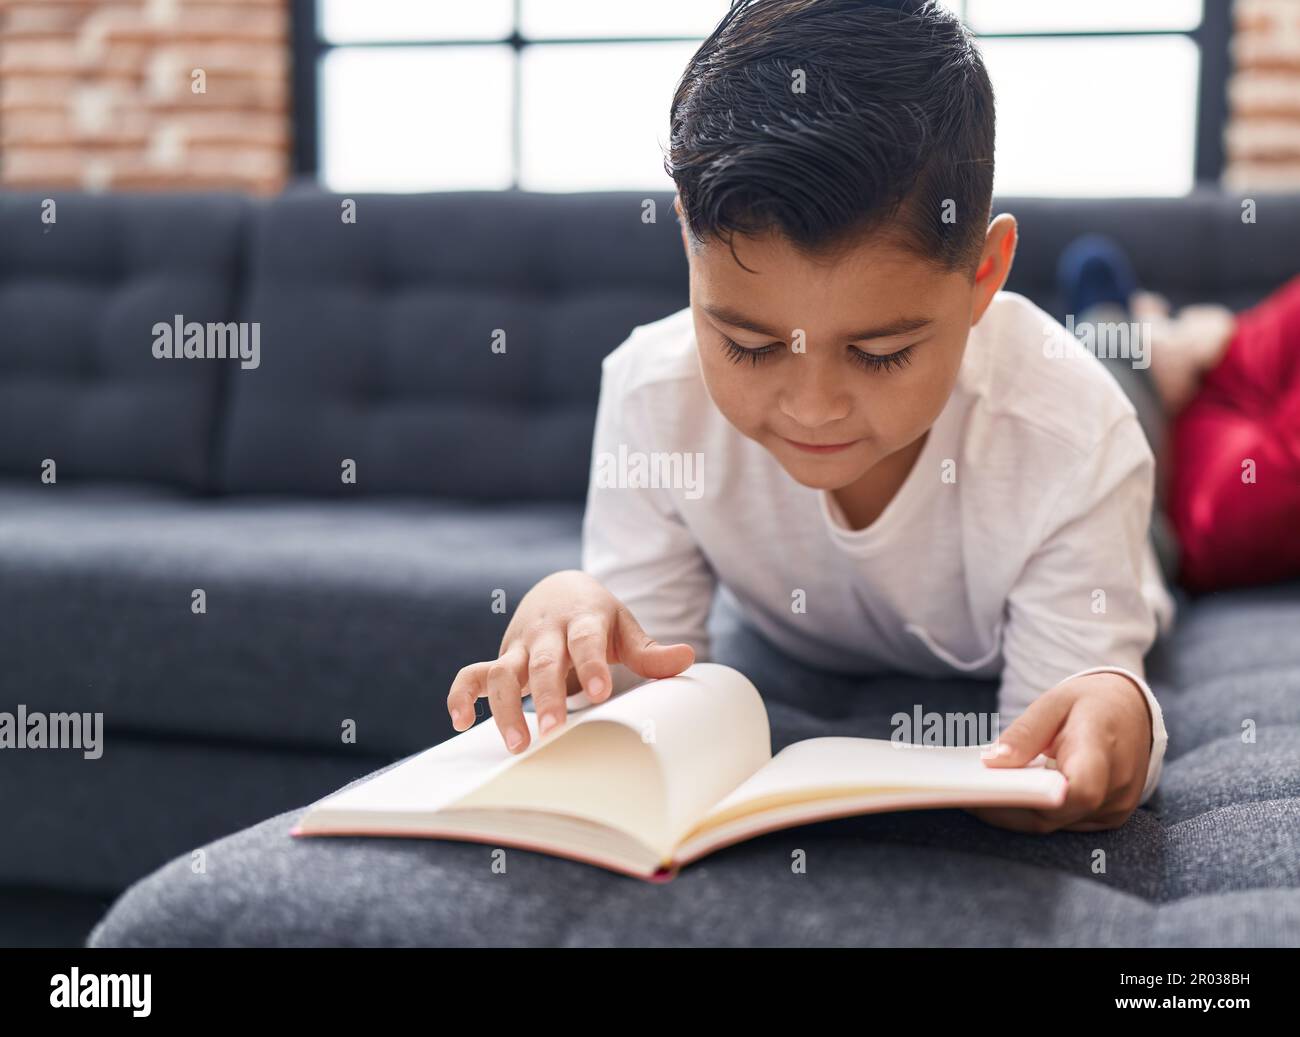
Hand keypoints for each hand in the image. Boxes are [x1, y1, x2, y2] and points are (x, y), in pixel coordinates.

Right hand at [445, 569, 694, 753]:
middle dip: (545, 696)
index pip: (585, 640)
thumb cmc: (597, 618)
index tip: (600, 692)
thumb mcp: (624, 628)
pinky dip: (461, 695)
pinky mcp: (499, 658)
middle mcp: (546, 632)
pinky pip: (471, 675)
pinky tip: (461, 722)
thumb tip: (687, 658)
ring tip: (517, 744)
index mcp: (582, 619)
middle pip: (543, 663)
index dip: (591, 665)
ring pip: (501, 672)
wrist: (559, 591)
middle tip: (551, 731)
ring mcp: (519, 646)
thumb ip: (650, 650)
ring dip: (505, 708)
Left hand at [968, 671, 1152, 831]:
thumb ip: (1024, 734)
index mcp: (1103, 751)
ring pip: (1055, 824)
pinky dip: (1033, 812)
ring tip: (976, 792)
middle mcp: (1116, 788)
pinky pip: (1063, 823)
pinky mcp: (1108, 818)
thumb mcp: (1055, 702)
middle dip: (1006, 807)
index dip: (1035, 798)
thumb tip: (991, 763)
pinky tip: (1007, 797)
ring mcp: (1115, 808)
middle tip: (962, 792)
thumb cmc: (1091, 703)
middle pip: (1055, 814)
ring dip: (1015, 812)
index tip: (991, 790)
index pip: (1079, 790)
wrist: (1132, 711)